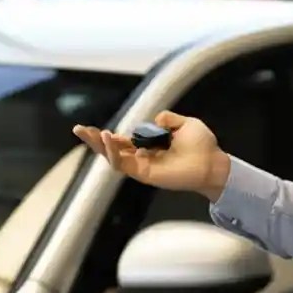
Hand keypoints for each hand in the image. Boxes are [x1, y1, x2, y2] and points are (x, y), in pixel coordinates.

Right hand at [72, 111, 230, 200]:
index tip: (93, 128)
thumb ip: (169, 119)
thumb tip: (155, 118)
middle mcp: (143, 156)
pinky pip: (124, 165)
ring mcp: (143, 166)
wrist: (213, 162)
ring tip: (91, 133)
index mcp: (149, 145)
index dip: (108, 136)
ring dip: (101, 146)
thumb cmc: (203, 145)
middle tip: (78, 129)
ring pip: (113, 158)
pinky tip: (108, 140)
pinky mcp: (145, 173)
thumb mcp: (186, 124)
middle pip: (112, 150)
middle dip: (94, 140)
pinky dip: (114, 153)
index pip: (122, 141)